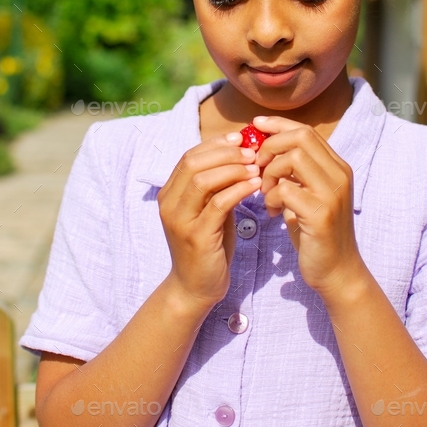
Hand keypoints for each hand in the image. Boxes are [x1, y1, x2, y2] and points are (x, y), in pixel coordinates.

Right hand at [158, 133, 260, 306]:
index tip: (242, 139)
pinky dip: (238, 190)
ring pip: (203, 180)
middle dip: (226, 152)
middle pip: (194, 163)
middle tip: (252, 152)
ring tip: (257, 167)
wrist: (195, 287)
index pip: (189, 156)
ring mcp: (180, 220)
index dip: (216, 143)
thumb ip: (218, 185)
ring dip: (233, 169)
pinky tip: (255, 186)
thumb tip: (241, 154)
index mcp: (169, 193)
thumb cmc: (208, 245)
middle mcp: (169, 203)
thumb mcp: (210, 209)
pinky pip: (218, 203)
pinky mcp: (196, 236)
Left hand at [253, 115, 364, 298]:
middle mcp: (339, 175)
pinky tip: (272, 212)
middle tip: (257, 167)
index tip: (256, 126)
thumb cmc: (315, 233)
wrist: (336, 272)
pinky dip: (271, 197)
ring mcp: (332, 193)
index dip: (278, 124)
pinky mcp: (321, 214)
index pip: (306, 130)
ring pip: (292, 158)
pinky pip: (285, 189)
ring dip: (270, 172)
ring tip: (265, 192)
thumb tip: (264, 148)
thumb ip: (294, 173)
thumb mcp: (306, 195)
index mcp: (337, 167)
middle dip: (270, 146)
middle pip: (300, 137)